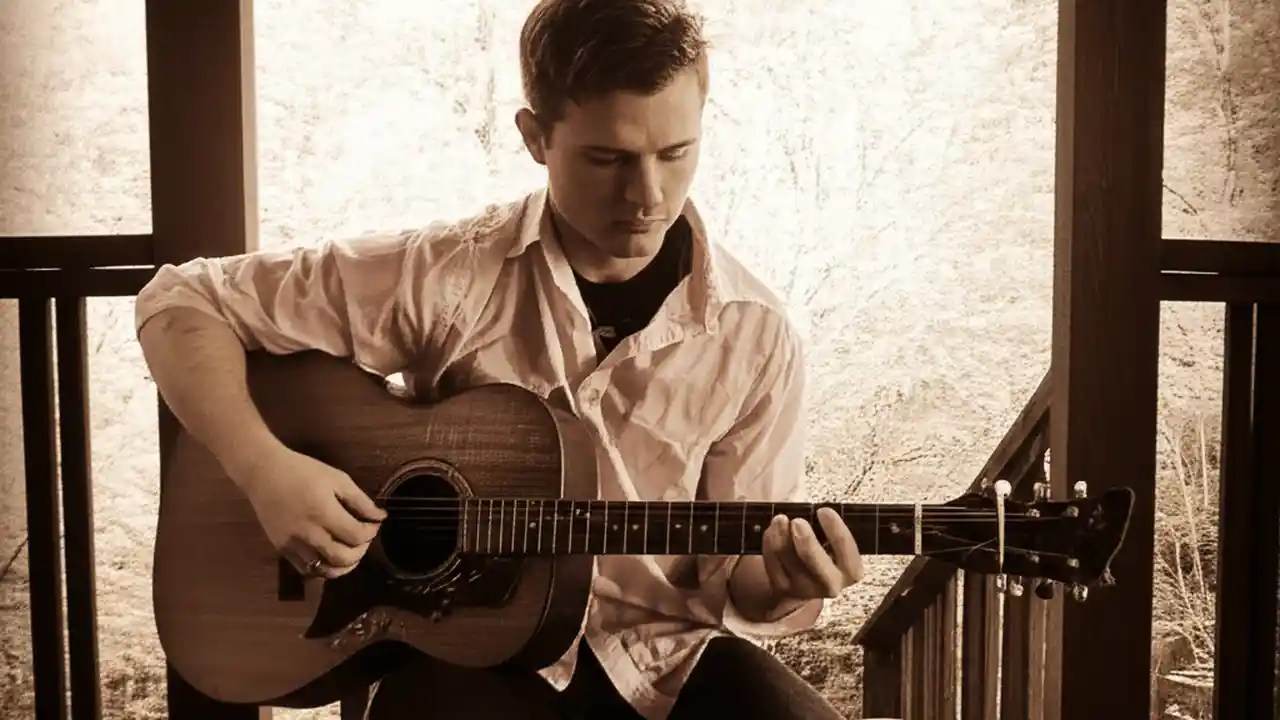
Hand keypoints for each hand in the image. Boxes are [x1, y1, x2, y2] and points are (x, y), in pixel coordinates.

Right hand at [231, 445, 386, 578]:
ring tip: (350, 551)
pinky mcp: (282, 550)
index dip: (371, 532)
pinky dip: (324, 568)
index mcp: (323, 512)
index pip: (356, 536)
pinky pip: (307, 570)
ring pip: (325, 570)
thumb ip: (360, 501)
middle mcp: (307, 533)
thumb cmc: (303, 471)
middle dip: (361, 551)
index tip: (373, 524)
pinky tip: (330, 556)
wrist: (264, 473)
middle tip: (363, 539)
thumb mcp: (337, 479)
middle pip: (343, 558)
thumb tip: (380, 517)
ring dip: (344, 565)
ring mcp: (292, 544)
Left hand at [762, 508, 864, 599]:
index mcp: (851, 571)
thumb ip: (829, 530)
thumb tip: (812, 512)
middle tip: (798, 521)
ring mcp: (805, 589)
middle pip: (817, 562)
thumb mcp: (835, 542)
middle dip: (807, 540)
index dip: (836, 529)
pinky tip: (772, 531)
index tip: (823, 511)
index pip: (846, 550)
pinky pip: (772, 563)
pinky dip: (770, 543)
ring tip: (780, 519)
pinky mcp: (783, 587)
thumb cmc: (824, 551)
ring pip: (789, 560)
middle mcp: (831, 585)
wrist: (805, 581)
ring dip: (782, 535)